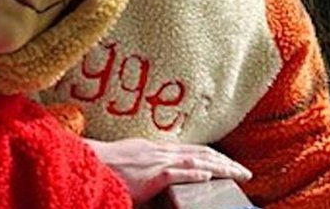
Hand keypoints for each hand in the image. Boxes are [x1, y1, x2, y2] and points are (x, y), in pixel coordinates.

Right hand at [84, 137, 251, 204]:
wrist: (83, 164)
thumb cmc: (102, 168)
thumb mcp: (129, 165)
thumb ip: (147, 170)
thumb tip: (158, 180)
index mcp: (155, 149)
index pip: (193, 150)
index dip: (214, 156)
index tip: (229, 163)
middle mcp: (159, 151)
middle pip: (201, 154)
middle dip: (226, 162)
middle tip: (245, 172)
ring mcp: (155, 161)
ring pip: (196, 162)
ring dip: (221, 168)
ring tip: (239, 175)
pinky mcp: (149, 175)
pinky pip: (176, 173)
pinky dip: (194, 175)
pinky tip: (209, 177)